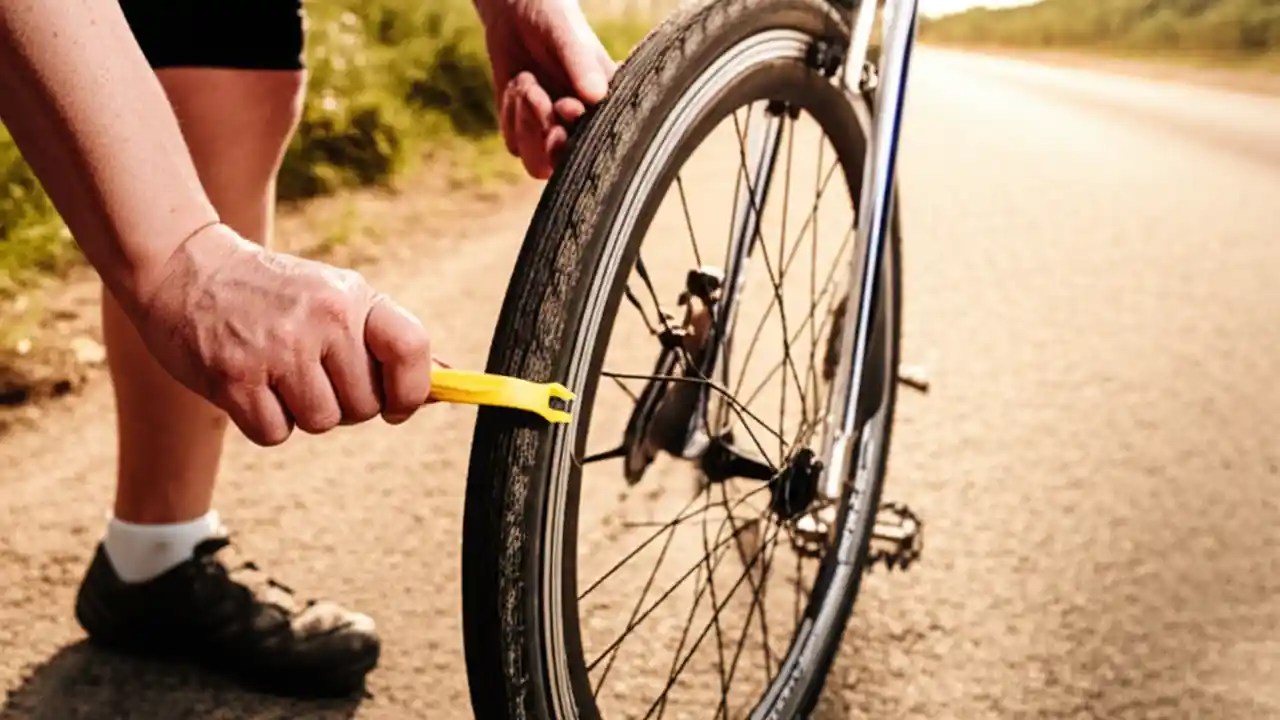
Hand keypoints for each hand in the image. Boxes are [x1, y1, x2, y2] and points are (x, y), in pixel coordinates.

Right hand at [131, 223, 433, 445]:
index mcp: (352, 297)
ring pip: (322, 423)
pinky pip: (277, 434)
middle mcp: (321, 320)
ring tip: (280, 375)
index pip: (412, 349)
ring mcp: (277, 350)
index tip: (400, 406)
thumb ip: (385, 339)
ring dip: (303, 413)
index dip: (413, 390)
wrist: (185, 267)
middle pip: (365, 405)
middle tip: (313, 375)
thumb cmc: (274, 294)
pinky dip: (266, 422)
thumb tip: (450, 381)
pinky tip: (251, 385)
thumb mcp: (335, 297)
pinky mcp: (235, 379)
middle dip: (346, 404)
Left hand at [476, 0, 616, 177]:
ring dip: (527, 125)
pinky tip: (520, 81)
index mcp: (608, 109)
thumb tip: (595, 96)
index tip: (567, 105)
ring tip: (528, 82)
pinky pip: (513, 143)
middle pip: (565, 167)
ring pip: (537, 164)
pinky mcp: (524, 131)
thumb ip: (581, 64)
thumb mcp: (567, 34)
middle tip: (540, 96)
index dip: (580, 138)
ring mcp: (552, 133)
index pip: (602, 149)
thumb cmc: (554, 19)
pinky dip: (511, 114)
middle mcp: (582, 129)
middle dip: (548, 138)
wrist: (518, 10)